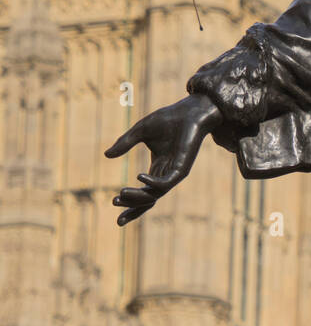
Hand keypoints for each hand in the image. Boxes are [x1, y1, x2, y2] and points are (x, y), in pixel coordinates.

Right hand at [105, 94, 222, 225]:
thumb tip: (106, 155)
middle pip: (147, 200)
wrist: (190, 112)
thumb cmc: (168, 120)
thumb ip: (125, 143)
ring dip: (138, 196)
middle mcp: (165, 174)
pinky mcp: (181, 169)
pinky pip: (166, 182)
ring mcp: (174, 173)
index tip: (115, 213)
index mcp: (157, 168)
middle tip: (114, 202)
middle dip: (130, 205)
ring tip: (121, 193)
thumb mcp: (141, 131)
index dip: (129, 204)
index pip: (142, 194)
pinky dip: (153, 183)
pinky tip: (139, 177)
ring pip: (154, 194)